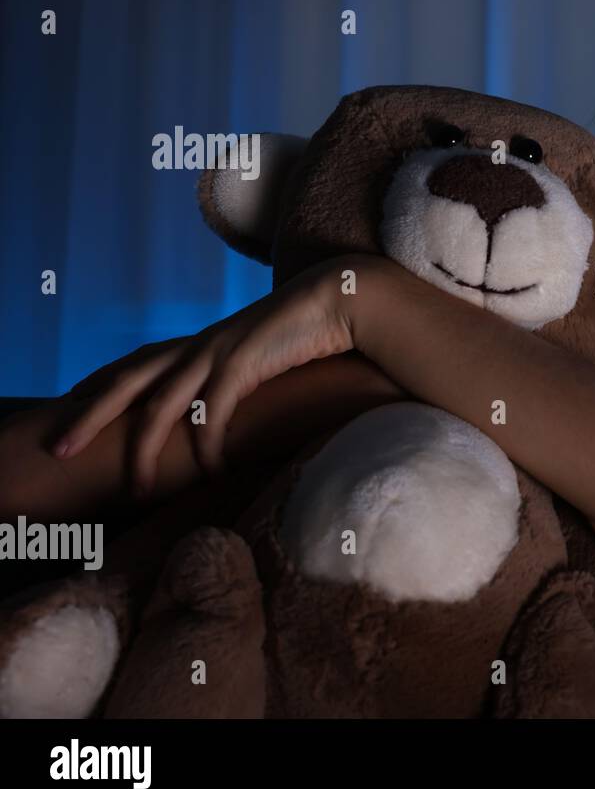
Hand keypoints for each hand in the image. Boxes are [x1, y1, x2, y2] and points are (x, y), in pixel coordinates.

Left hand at [51, 254, 371, 494]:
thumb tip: (236, 405)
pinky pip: (213, 411)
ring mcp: (217, 352)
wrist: (341, 299)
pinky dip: (208, 445)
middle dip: (89, 417)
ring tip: (136, 489)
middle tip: (59, 450)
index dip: (99, 386)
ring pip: (161, 405)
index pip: (133, 364)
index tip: (70, 408)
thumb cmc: (306, 332)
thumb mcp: (261, 356)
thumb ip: (241, 376)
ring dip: (144, 449)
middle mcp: (197, 346)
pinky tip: (213, 472)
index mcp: (198, 343)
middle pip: (126, 382)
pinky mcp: (244, 361)